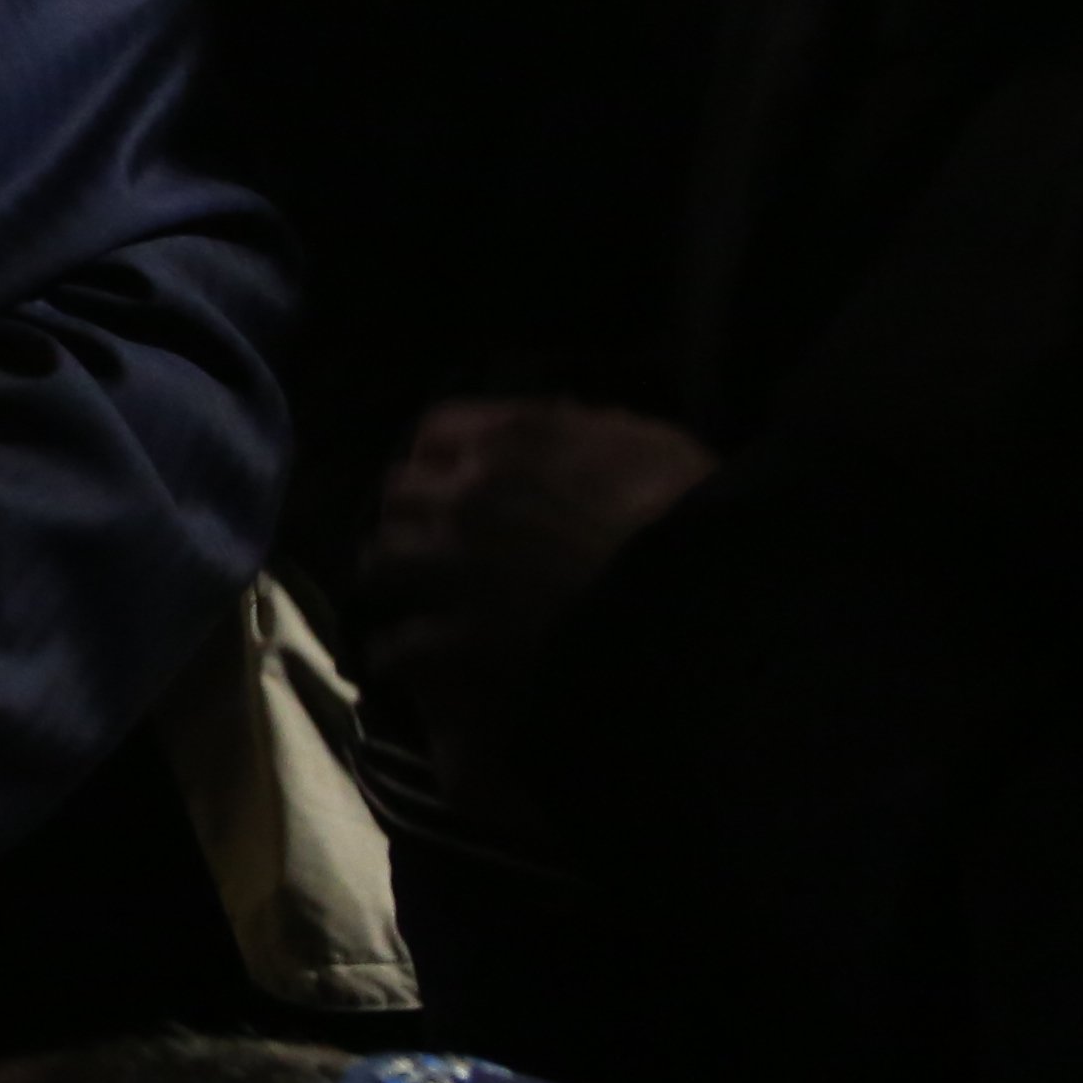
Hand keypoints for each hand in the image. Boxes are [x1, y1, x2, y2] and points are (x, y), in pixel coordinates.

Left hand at [355, 396, 718, 739]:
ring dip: (390, 580)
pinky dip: (394, 653)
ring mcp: (456, 568)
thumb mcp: (653, 446)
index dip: (440, 457)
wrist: (701, 610)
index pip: (435, 431)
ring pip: (381, 563)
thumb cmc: (693, 518)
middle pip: (398, 495)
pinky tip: (399, 663)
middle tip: (424, 540)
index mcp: (512, 442)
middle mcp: (468, 496)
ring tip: (400, 598)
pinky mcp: (459, 639)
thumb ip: (588, 428)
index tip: (448, 477)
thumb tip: (552, 419)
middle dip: (410, 516)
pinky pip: (398, 645)